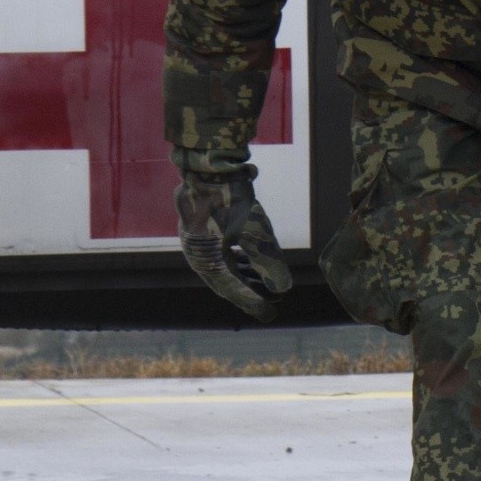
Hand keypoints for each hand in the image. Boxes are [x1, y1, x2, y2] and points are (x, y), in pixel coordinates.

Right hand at [176, 171, 291, 321]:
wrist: (210, 166)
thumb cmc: (231, 198)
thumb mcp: (255, 230)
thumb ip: (268, 260)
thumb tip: (283, 289)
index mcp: (204, 258)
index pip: (231, 289)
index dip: (252, 302)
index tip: (271, 314)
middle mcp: (197, 254)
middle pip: (226, 282)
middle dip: (250, 294)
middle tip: (273, 305)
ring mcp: (198, 243)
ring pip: (224, 269)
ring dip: (246, 279)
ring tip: (269, 288)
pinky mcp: (204, 232)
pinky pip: (221, 256)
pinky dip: (239, 263)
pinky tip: (254, 265)